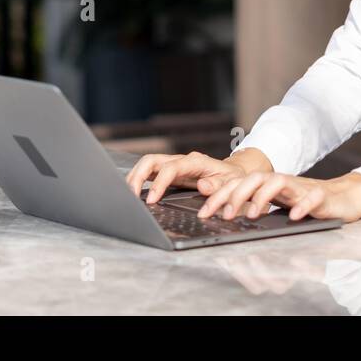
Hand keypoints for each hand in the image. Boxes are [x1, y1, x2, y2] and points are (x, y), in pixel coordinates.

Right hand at [125, 148, 268, 203]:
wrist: (233, 173)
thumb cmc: (232, 179)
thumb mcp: (231, 183)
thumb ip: (218, 186)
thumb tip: (203, 186)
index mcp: (195, 162)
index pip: (171, 168)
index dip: (159, 183)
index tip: (152, 200)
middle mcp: (181, 160)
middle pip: (152, 160)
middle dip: (138, 176)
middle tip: (130, 197)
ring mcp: (173, 164)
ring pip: (147, 164)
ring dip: (134, 178)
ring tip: (127, 197)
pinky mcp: (168, 172)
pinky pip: (149, 172)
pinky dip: (138, 181)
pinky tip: (133, 194)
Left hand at [197, 171, 360, 223]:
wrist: (340, 199)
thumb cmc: (304, 204)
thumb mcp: (275, 206)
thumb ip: (252, 207)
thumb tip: (221, 215)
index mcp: (266, 186)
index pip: (238, 184)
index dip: (219, 196)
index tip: (203, 213)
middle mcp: (280, 183)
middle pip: (253, 178)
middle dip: (235, 194)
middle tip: (224, 216)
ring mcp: (300, 188)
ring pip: (278, 181)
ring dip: (262, 196)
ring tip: (252, 215)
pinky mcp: (321, 197)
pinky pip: (312, 197)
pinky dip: (303, 206)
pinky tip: (294, 217)